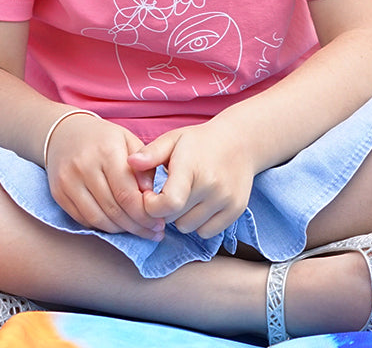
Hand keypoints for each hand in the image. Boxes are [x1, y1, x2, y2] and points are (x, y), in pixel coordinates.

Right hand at [45, 113, 164, 239]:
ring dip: (119, 230)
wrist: (65, 133)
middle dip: (136, 226)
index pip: (127, 193)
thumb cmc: (105, 138)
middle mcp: (85, 167)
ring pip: (96, 218)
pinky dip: (101, 226)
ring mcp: (68, 181)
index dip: (144, 214)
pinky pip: (82, 219)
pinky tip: (116, 226)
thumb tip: (150, 194)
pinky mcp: (58, 193)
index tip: (159, 224)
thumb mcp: (129, 141)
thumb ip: (143, 166)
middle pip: (113, 209)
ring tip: (137, 232)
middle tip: (153, 233)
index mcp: (107, 151)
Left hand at [127, 118, 256, 238]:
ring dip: (182, 217)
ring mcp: (226, 199)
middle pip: (173, 218)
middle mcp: (212, 185)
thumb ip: (151, 153)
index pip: (167, 205)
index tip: (151, 194)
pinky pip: (207, 232)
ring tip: (188, 196)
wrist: (241, 141)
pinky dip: (200, 223)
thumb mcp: (174, 140)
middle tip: (171, 190)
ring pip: (188, 227)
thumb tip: (130, 163)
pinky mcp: (236, 209)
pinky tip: (202, 203)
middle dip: (165, 209)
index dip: (151, 205)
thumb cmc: (200, 142)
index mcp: (192, 167)